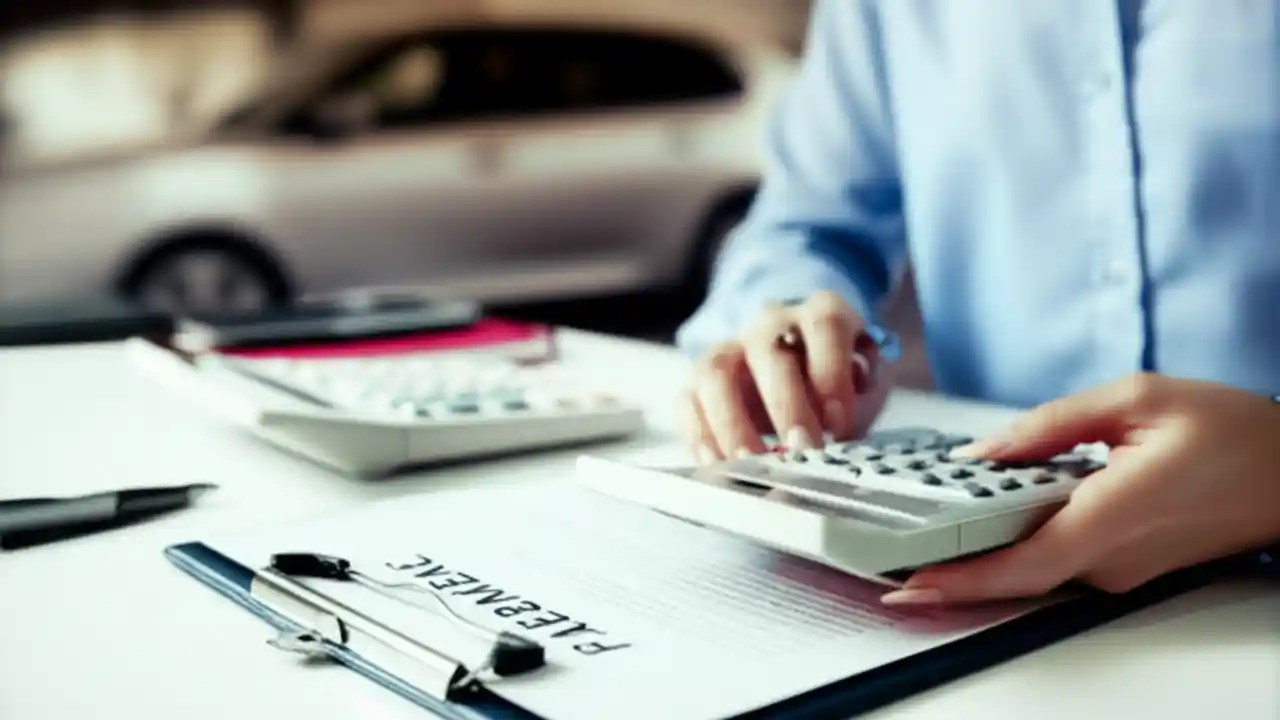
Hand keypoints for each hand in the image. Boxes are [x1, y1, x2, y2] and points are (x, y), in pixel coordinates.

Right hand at [681, 291, 892, 461]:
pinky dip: (700, 434)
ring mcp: (730, 349)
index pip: (826, 325)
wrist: (800, 366)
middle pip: (769, 350)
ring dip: (733, 422)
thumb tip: (841, 433)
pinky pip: (689, 401)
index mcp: (821, 313)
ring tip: (753, 463)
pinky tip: (718, 464)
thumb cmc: (835, 382)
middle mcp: (771, 324)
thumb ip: (859, 404)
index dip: (832, 372)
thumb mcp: (864, 387)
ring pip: (716, 372)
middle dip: (786, 405)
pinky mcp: (699, 380)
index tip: (839, 423)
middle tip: (801, 449)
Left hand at [881, 374, 1279, 605]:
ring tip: (935, 515)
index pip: (1023, 564)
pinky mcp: (1122, 564)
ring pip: (1033, 563)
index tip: (910, 587)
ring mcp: (1118, 568)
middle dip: (951, 565)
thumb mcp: (1137, 397)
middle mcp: (1112, 556)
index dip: (961, 582)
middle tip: (894, 550)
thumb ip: (1052, 424)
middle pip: (1015, 571)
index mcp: (1114, 514)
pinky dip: (1018, 537)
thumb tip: (988, 450)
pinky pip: (1056, 555)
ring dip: (983, 545)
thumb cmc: (1232, 431)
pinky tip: (993, 507)